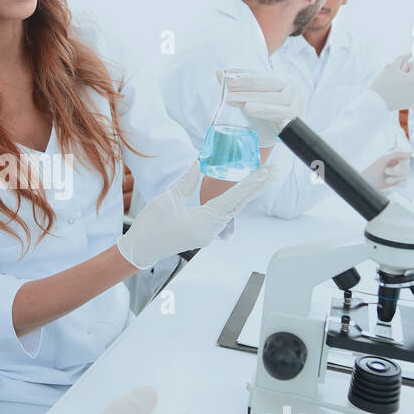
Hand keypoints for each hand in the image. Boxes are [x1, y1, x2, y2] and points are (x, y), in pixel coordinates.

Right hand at [116, 161, 274, 269]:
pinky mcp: (203, 232)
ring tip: (262, 178)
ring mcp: (208, 232)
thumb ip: (187, 181)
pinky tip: (240, 192)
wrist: (140, 250)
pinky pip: (223, 214)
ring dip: (248, 193)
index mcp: (204, 222)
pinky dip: (234, 200)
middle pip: (239, 204)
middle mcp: (211, 230)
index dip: (249, 183)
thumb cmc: (151, 229)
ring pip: (233, 209)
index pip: (232, 198)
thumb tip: (199, 164)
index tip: (264, 172)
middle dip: (257, 187)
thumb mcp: (168, 199)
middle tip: (273, 171)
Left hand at [220, 73, 306, 147]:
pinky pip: (284, 115)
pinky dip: (269, 112)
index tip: (229, 83)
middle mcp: (296, 92)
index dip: (248, 80)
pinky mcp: (297, 121)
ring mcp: (299, 106)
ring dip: (259, 102)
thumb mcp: (252, 98)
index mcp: (286, 81)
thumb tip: (219, 72)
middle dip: (249, 92)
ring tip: (242, 105)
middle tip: (229, 97)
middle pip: (272, 89)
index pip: (267, 78)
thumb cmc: (263, 114)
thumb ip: (238, 86)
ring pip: (278, 101)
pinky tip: (254, 111)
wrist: (274, 136)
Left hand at [362, 148, 410, 189]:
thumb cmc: (372, 168)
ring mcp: (398, 172)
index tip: (396, 167)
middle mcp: (397, 163)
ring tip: (386, 180)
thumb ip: (397, 152)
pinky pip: (405, 182)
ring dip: (396, 178)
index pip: (406, 158)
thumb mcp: (383, 158)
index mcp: (395, 156)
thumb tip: (411, 151)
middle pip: (407, 167)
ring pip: (405, 175)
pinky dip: (402, 183)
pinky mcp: (397, 180)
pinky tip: (398, 184)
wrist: (366, 181)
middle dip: (397, 171)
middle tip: (386, 171)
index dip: (402, 163)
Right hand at [369, 55, 413, 110]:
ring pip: (411, 82)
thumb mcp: (391, 66)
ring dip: (403, 81)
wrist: (374, 103)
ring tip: (392, 87)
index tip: (395, 73)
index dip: (404, 65)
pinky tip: (393, 94)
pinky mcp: (409, 103)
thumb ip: (402, 57)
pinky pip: (408, 91)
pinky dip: (402, 90)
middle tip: (393, 80)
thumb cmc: (382, 83)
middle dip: (404, 74)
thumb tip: (411, 52)